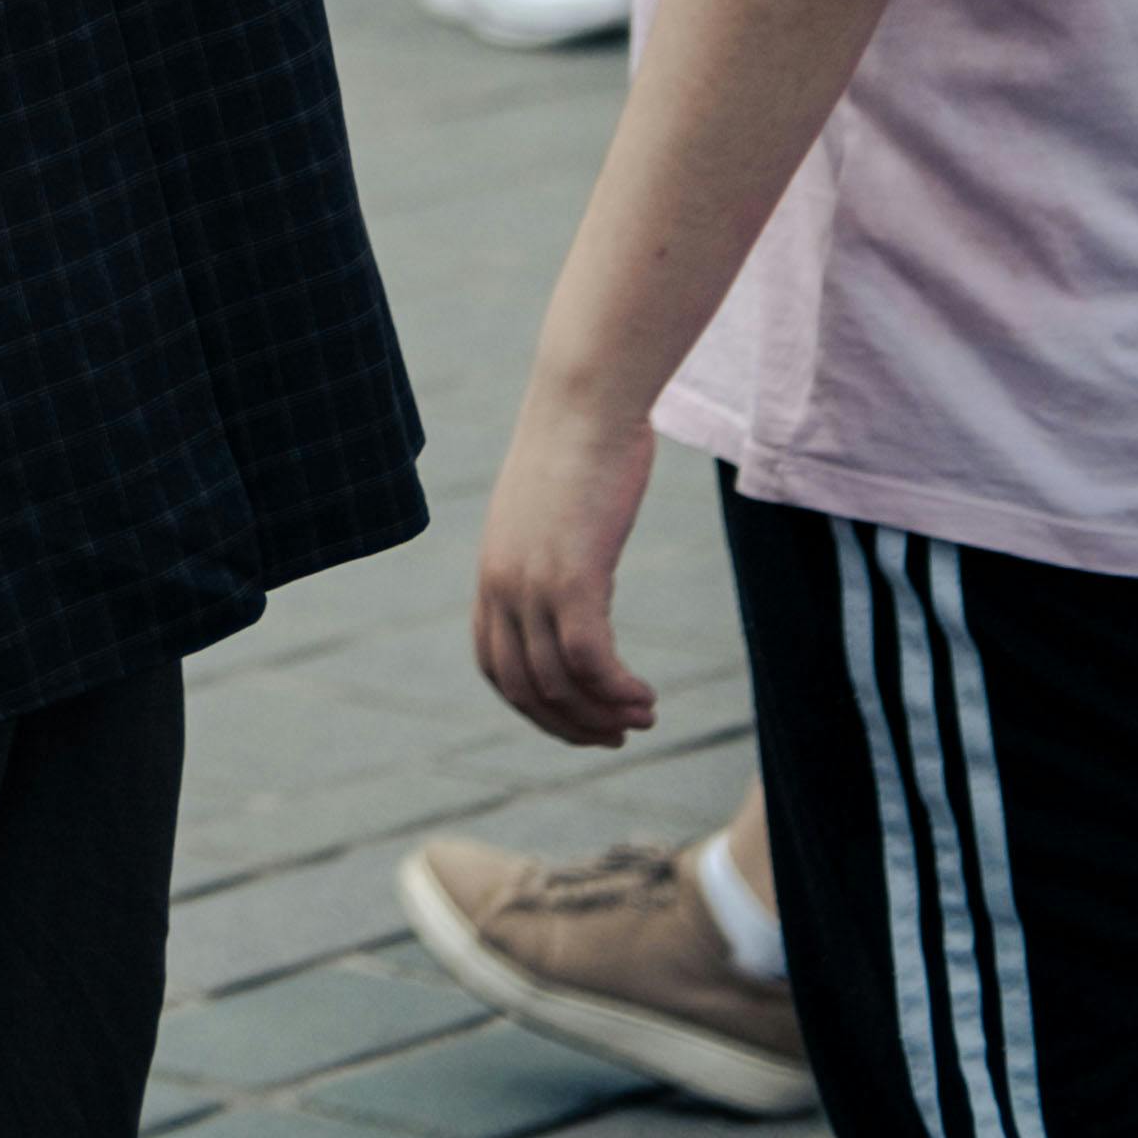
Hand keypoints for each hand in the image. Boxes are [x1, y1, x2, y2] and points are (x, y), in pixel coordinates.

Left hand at [473, 374, 658, 745]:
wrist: (585, 403)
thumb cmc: (577, 451)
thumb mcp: (550, 518)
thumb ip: (550, 562)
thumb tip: (574, 592)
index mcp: (491, 574)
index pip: (496, 668)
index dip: (535, 707)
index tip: (578, 721)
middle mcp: (501, 586)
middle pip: (524, 688)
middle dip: (570, 725)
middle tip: (616, 735)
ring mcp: (532, 584)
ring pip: (559, 683)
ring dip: (602, 713)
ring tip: (642, 716)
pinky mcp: (572, 576)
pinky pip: (591, 660)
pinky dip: (618, 690)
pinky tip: (646, 697)